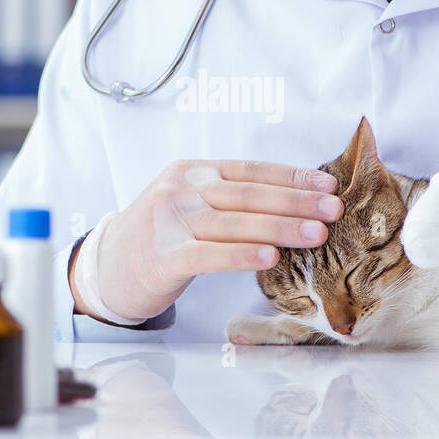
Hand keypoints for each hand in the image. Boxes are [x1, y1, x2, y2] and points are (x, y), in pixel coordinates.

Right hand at [71, 160, 342, 322]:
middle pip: (249, 194)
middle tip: (333, 209)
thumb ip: (230, 199)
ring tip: (316, 234)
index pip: (252, 171)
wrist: (105, 268)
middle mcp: (182, 190)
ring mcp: (170, 223)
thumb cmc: (161, 237)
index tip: (328, 185)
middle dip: (296, 201)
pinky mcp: (163, 257)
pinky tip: (270, 257)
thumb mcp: (190, 204)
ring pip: (234, 222)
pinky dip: (242, 254)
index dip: (293, 177)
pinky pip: (209, 254)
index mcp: (193, 172)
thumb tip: (294, 201)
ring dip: (280, 227)